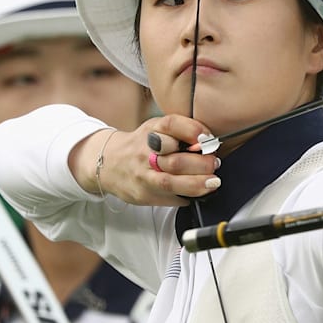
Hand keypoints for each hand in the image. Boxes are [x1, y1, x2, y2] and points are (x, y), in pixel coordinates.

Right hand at [71, 115, 220, 206]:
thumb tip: (210, 142)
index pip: (172, 125)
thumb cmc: (140, 145)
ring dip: (197, 183)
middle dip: (202, 164)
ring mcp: (143, 175)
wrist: (109, 163)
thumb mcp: (157, 128)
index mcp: (151, 130)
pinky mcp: (143, 195)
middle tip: (214, 163)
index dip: (194, 131)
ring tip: (212, 182)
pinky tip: (197, 193)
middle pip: (176, 159)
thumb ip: (181, 131)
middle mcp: (144, 152)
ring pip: (171, 182)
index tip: (209, 139)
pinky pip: (169, 198)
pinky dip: (187, 196)